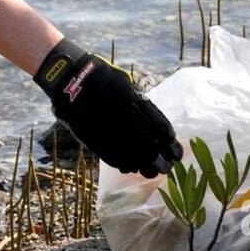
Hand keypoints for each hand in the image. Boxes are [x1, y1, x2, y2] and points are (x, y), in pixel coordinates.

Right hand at [33, 37, 182, 176]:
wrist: (73, 79)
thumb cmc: (102, 78)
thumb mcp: (127, 86)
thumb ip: (140, 103)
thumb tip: (154, 123)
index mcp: (136, 104)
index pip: (159, 128)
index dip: (169, 143)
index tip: (175, 151)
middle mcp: (125, 119)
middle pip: (149, 146)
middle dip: (160, 159)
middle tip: (167, 167)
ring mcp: (109, 131)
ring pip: (132, 155)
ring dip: (144, 166)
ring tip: (151, 172)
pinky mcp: (95, 139)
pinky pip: (112, 157)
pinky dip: (123, 164)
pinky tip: (130, 167)